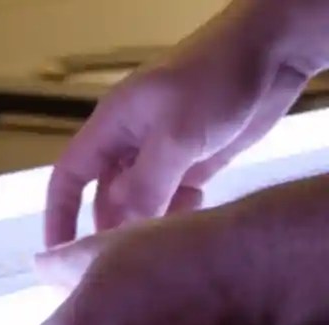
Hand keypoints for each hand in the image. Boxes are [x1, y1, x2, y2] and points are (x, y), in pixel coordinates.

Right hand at [45, 0, 319, 247]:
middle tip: (118, 268)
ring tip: (151, 259)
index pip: (68, 177)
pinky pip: (176, 198)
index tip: (56, 255)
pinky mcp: (196, 160)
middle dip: (108, 229)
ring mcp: (164, 153)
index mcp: (111, 129)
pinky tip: (186, 234)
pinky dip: (178, 217)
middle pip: (107, 197)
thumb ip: (147, 186)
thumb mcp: (176, 135)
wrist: (271, 53)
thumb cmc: (213, 81)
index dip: (58, 215)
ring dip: (146, 227)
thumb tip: (123, 232)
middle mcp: (131, 143)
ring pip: (143, 201)